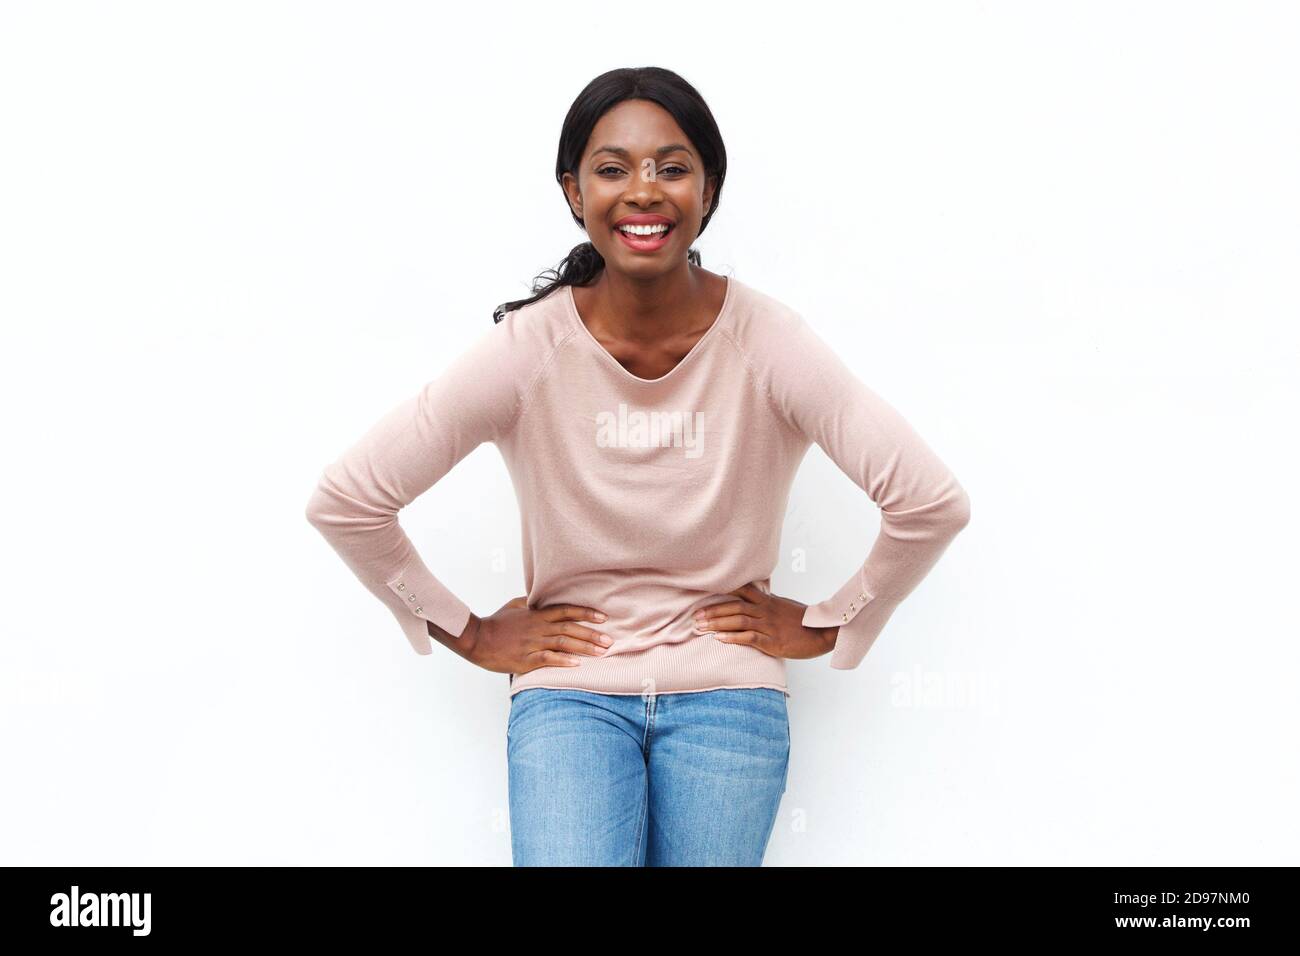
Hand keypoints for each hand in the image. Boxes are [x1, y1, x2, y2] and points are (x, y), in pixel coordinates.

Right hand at [459, 596, 612, 674]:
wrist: (476, 639)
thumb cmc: (495, 622)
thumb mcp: (514, 605)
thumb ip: (531, 602)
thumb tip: (542, 597)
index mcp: (536, 614)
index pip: (566, 611)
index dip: (586, 613)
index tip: (603, 617)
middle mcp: (538, 628)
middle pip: (570, 628)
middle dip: (592, 634)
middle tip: (610, 641)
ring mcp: (531, 643)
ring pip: (562, 643)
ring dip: (584, 648)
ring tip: (601, 653)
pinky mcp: (524, 659)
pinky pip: (547, 659)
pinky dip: (562, 661)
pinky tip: (576, 664)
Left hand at [693, 582, 838, 660]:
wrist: (822, 632)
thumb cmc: (803, 621)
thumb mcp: (784, 606)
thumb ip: (768, 603)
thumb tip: (754, 599)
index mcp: (768, 601)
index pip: (742, 591)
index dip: (722, 592)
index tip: (704, 595)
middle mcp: (766, 611)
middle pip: (734, 607)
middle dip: (713, 611)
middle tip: (695, 616)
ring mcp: (769, 626)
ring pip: (738, 621)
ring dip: (717, 623)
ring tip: (700, 627)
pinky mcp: (772, 641)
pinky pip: (749, 638)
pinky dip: (732, 637)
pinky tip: (719, 639)